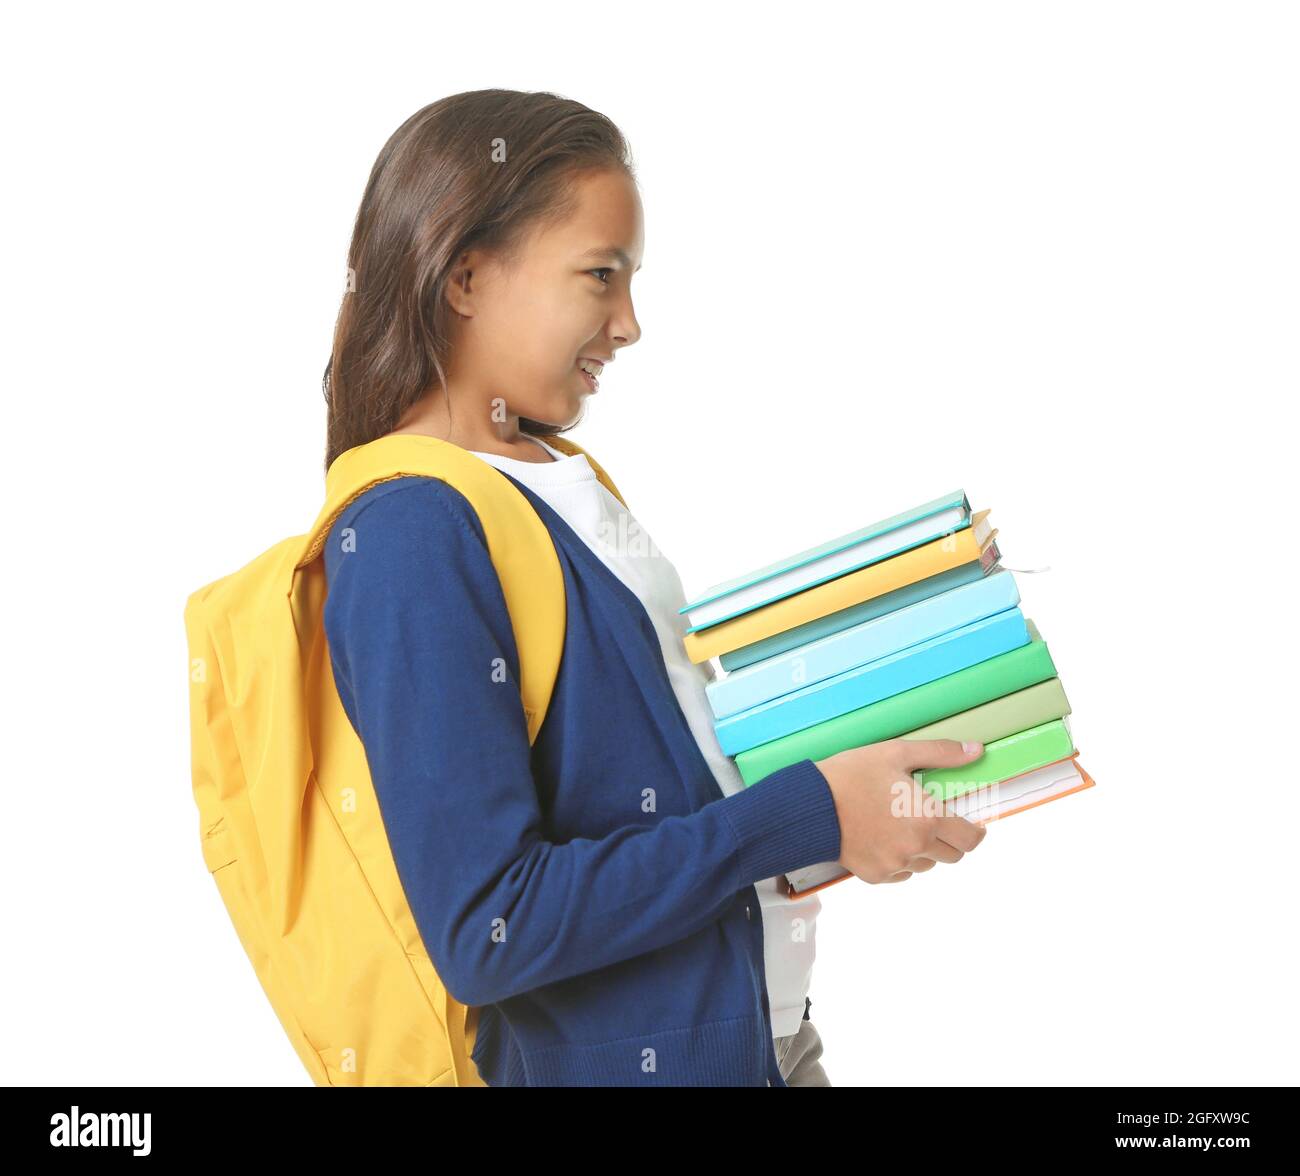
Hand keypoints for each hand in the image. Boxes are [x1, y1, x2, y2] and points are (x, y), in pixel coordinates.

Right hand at [815, 738, 987, 883]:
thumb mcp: (896, 753)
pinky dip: (898, 859)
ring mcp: (895, 864)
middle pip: (952, 856)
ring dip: (922, 850)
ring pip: (925, 865)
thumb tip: (976, 750)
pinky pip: (900, 872)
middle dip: (949, 840)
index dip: (975, 832)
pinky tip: (881, 838)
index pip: (970, 838)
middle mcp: (916, 846)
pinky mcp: (876, 875)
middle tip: (932, 820)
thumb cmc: (852, 774)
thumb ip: (940, 753)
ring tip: (900, 825)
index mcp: (927, 817)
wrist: (809, 805)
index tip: (971, 825)